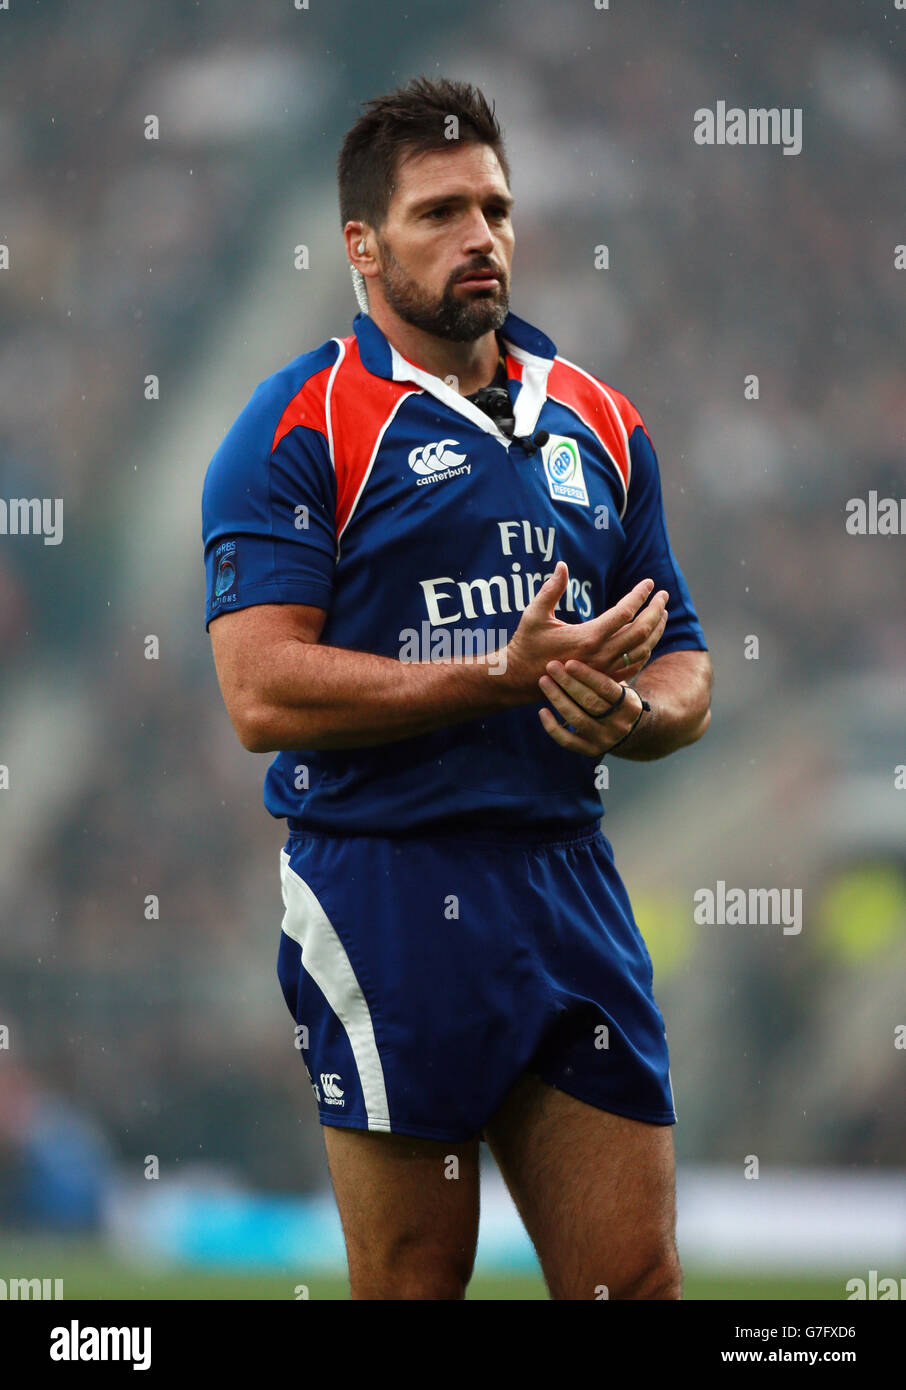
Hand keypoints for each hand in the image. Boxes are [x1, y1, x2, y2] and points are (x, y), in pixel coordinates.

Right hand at [502, 562, 667, 700]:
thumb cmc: (526, 644)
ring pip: (642, 649)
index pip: (625, 612)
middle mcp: (601, 655)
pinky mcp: (603, 679)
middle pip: (641, 631)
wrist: (519, 679)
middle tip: (663, 595)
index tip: (649, 583)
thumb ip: (551, 590)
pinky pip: (634, 665)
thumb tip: (561, 566)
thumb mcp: (534, 614)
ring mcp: (604, 669)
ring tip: (662, 614)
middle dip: (656, 610)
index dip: (639, 595)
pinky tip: (648, 638)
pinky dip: (646, 649)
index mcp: (588, 637)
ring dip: (656, 630)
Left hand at [538, 660, 648, 756]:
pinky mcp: (590, 751)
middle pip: (590, 702)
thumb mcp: (621, 684)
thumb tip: (595, 638)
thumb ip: (610, 669)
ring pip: (577, 719)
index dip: (586, 675)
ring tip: (543, 680)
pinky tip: (542, 710)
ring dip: (558, 698)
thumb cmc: (616, 698)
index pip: (606, 687)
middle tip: (551, 666)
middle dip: (568, 683)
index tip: (569, 662)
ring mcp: (604, 740)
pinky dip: (552, 726)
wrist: (627, 730)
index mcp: (630, 705)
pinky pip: (567, 741)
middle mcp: (619, 724)